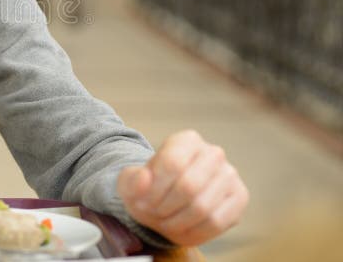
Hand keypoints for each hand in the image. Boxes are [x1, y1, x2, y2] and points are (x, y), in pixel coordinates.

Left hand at [117, 130, 248, 245]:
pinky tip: (183, 227)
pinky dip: (195, 231)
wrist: (164, 202)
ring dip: (178, 221)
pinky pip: (217, 222)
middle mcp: (213, 153)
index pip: (172, 164)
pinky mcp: (239, 197)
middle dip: (166, 207)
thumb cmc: (149, 189)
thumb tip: (144, 179)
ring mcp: (230, 175)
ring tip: (166, 220)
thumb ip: (133, 181)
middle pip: (189, 186)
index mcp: (186, 140)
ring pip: (203, 207)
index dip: (154, 190)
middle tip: (154, 213)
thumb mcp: (130, 183)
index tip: (142, 202)